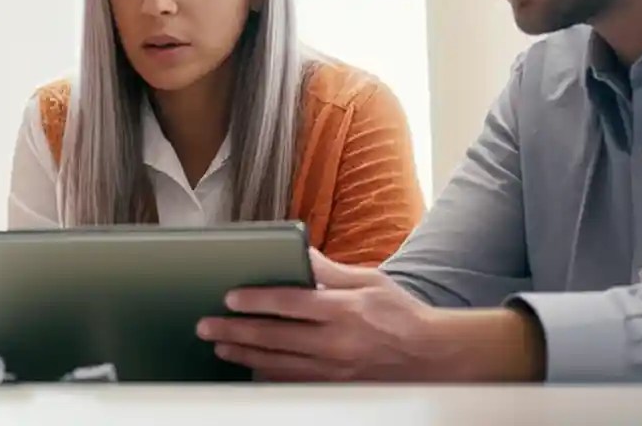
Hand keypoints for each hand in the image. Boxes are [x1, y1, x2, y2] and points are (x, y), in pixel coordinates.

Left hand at [195, 249, 543, 381]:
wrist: (434, 357)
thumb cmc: (401, 314)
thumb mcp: (368, 281)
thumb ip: (330, 270)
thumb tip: (299, 252)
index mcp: (344, 310)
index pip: (290, 303)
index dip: (256, 300)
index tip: (230, 297)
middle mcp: (337, 343)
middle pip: (275, 337)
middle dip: (236, 331)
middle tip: (207, 326)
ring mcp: (335, 371)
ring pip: (278, 365)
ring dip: (245, 355)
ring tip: (220, 346)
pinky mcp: (336, 389)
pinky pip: (294, 383)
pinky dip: (269, 376)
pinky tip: (250, 369)